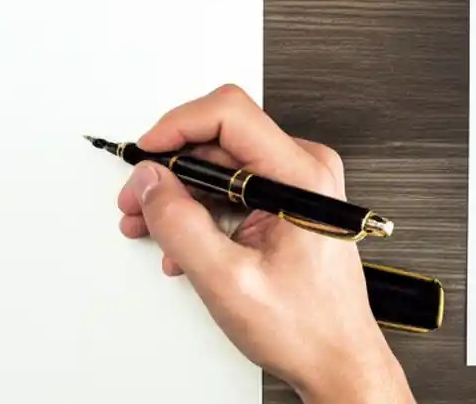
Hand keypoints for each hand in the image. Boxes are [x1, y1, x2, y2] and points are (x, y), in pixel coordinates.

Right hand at [117, 85, 413, 403]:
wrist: (338, 361)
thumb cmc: (308, 328)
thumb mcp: (228, 280)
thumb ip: (181, 225)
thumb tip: (151, 183)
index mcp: (301, 177)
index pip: (229, 114)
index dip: (177, 126)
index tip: (146, 153)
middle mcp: (304, 171)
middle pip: (218, 139)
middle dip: (169, 169)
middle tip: (137, 199)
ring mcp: (296, 185)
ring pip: (220, 165)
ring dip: (179, 193)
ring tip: (149, 225)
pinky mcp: (286, 202)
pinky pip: (231, 188)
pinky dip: (199, 210)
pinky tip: (181, 244)